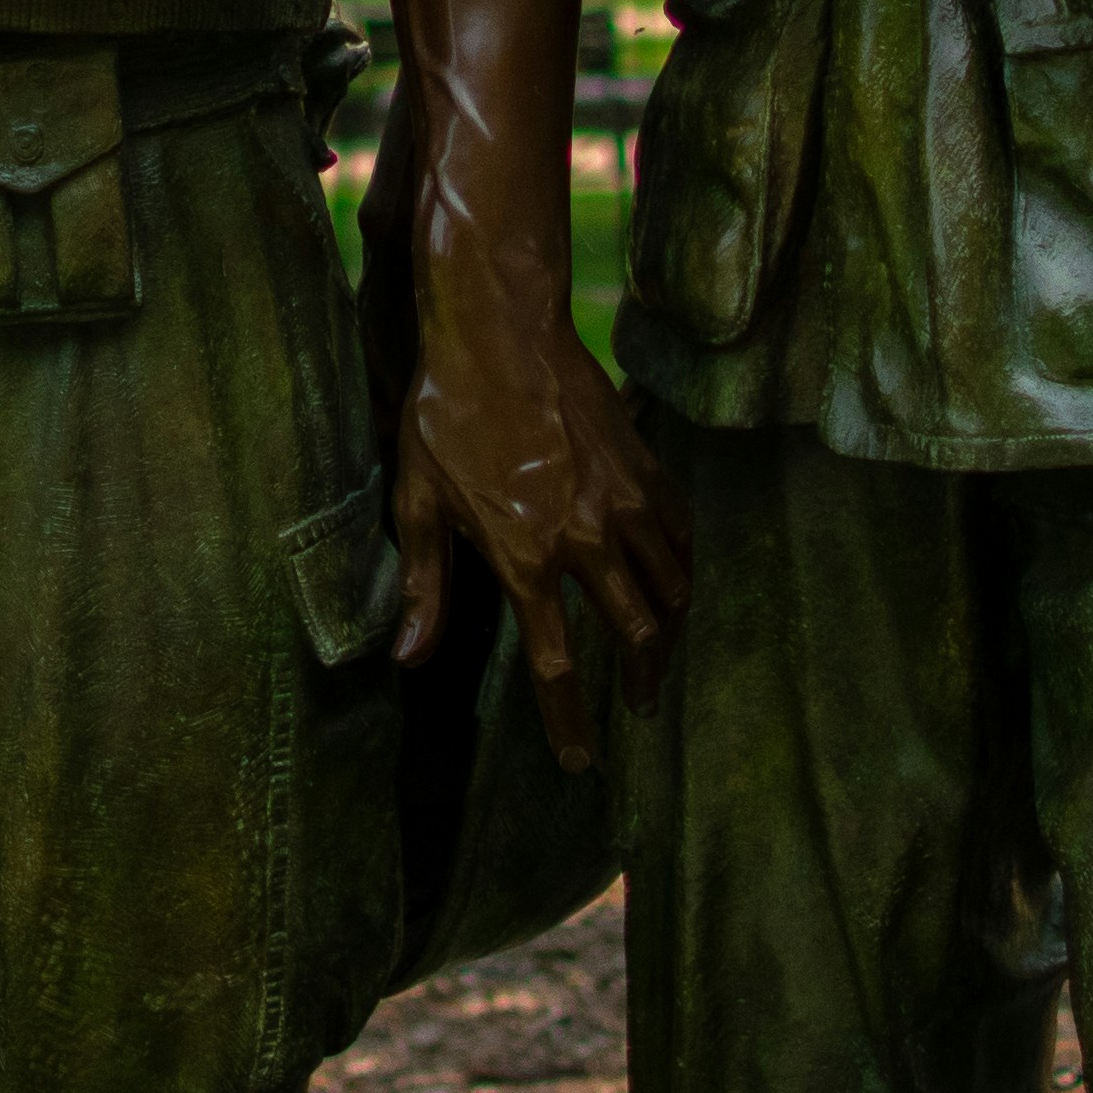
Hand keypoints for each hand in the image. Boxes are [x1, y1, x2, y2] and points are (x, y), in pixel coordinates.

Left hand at [392, 267, 689, 771]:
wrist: (499, 330)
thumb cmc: (446, 413)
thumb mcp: (418, 501)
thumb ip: (424, 586)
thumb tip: (409, 660)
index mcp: (525, 557)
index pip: (557, 665)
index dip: (569, 723)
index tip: (579, 762)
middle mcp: (585, 538)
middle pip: (639, 635)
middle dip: (643, 683)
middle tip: (641, 707)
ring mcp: (625, 501)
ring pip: (673, 589)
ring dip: (671, 632)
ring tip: (661, 654)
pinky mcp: (647, 467)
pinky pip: (681, 535)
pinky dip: (683, 569)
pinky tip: (672, 581)